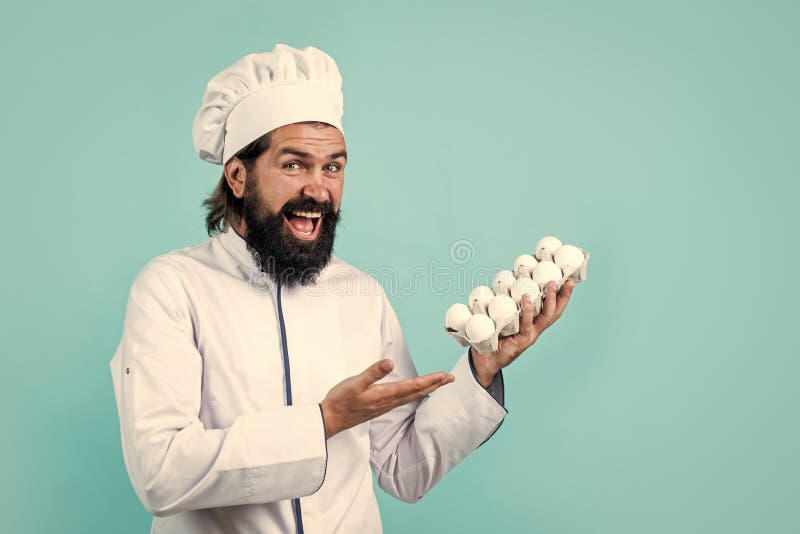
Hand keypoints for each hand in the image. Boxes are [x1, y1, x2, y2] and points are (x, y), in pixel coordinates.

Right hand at [320, 359, 453, 438]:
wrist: (330, 420)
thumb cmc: (341, 401)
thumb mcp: (354, 383)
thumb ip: (372, 373)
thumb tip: (390, 362)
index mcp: (385, 394)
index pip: (414, 386)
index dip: (431, 380)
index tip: (445, 376)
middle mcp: (388, 402)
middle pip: (417, 392)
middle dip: (435, 385)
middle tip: (450, 379)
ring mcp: (385, 406)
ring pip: (412, 396)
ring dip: (427, 389)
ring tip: (438, 383)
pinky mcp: (380, 407)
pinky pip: (403, 400)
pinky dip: (414, 394)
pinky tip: (415, 393)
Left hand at [472, 279, 575, 386]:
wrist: (485, 358)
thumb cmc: (494, 333)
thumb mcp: (504, 314)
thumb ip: (509, 300)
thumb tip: (508, 276)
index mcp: (534, 322)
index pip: (553, 307)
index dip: (563, 295)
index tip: (569, 280)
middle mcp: (536, 328)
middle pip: (555, 312)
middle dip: (563, 296)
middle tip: (565, 281)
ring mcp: (530, 335)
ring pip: (546, 317)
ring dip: (550, 300)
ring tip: (550, 285)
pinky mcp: (521, 341)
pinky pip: (526, 324)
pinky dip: (527, 311)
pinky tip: (526, 299)